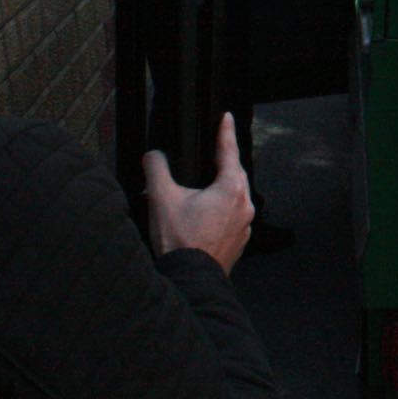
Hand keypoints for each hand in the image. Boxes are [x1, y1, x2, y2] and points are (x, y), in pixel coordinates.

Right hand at [143, 113, 255, 273]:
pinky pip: (232, 217)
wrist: (190, 280)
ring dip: (221, 188)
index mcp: (231, 189)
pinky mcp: (238, 242)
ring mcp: (244, 225)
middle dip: (224, 161)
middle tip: (216, 149)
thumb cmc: (180, 241)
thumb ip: (156, 169)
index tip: (227, 118)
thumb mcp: (161, 197)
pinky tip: (204, 213)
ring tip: (205, 183)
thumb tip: (152, 156)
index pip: (229, 151)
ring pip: (234, 197)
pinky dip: (220, 209)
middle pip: (235, 174)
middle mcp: (244, 205)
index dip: (225, 132)